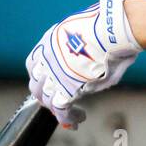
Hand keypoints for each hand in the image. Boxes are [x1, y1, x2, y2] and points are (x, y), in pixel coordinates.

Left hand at [25, 0, 141, 127]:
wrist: (111, 30)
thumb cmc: (107, 27)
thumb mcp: (84, 34)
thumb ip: (77, 50)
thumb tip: (86, 61)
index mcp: (49, 42)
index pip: (34, 66)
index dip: (41, 78)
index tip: (50, 84)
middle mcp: (47, 59)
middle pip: (37, 85)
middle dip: (46, 96)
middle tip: (58, 102)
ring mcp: (55, 75)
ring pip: (47, 99)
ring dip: (57, 109)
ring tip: (72, 114)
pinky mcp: (67, 89)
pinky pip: (62, 110)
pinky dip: (69, 118)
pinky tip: (79, 118)